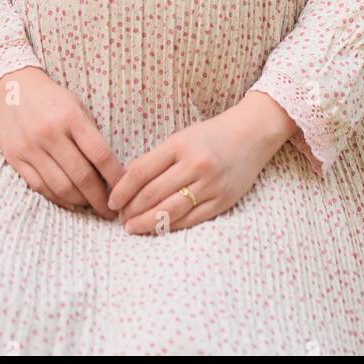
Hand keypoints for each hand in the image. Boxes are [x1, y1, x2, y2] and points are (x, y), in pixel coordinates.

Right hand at [0, 67, 124, 219]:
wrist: (13, 88)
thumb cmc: (52, 99)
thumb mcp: (77, 106)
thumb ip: (91, 134)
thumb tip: (109, 170)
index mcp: (71, 117)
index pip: (100, 154)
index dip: (115, 176)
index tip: (124, 189)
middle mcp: (50, 133)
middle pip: (82, 176)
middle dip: (100, 198)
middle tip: (110, 210)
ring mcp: (31, 147)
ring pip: (61, 186)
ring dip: (80, 201)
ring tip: (91, 206)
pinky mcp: (16, 158)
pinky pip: (40, 186)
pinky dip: (58, 198)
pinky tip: (70, 201)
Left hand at [106, 92, 296, 234]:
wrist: (252, 134)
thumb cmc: (211, 135)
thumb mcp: (181, 138)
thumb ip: (157, 158)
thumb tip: (127, 182)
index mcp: (180, 145)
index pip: (141, 172)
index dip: (122, 190)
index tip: (112, 201)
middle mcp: (195, 164)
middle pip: (153, 193)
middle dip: (131, 209)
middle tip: (118, 218)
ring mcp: (210, 184)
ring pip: (170, 210)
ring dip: (146, 222)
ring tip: (132, 227)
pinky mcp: (223, 201)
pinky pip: (191, 219)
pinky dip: (170, 226)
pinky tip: (157, 228)